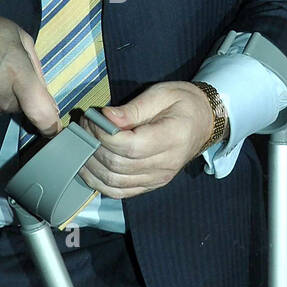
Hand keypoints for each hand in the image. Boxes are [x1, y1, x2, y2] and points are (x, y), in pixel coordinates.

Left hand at [77, 81, 219, 197]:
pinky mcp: (151, 184)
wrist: (204, 121)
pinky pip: (120, 192)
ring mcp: (159, 178)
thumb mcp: (161, 94)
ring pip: (115, 183)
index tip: (91, 119)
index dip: (103, 135)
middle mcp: (167, 164)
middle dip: (93, 147)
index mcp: (173, 137)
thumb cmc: (183, 103)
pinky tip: (88, 166)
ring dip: (91, 166)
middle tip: (82, 128)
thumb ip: (133, 108)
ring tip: (82, 145)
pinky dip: (99, 182)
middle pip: (119, 166)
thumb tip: (105, 117)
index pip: (130, 146)